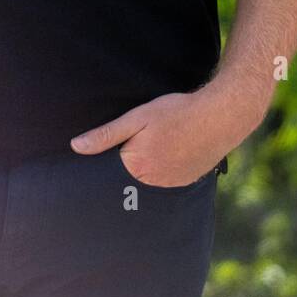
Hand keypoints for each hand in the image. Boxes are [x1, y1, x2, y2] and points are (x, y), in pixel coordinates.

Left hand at [69, 83, 266, 186]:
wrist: (220, 117)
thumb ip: (106, 135)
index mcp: (136, 166)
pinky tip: (170, 151)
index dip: (108, 156)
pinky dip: (164, 167)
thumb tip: (76, 147)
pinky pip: (167, 178)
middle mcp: (153, 182)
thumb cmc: (176, 112)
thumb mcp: (137, 117)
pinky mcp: (187, 181)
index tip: (110, 149)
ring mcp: (172, 184)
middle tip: (142, 140)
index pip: (110, 169)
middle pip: (130, 175)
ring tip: (158, 143)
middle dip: (128, 162)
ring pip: (149, 178)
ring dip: (148, 165)